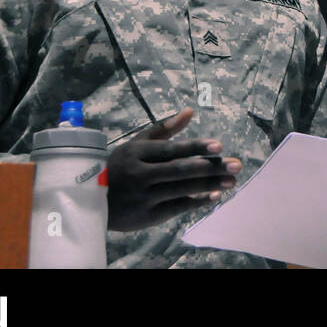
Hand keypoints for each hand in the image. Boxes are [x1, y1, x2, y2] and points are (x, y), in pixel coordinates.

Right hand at [106, 107, 241, 230]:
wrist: (91, 200)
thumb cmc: (120, 166)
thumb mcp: (136, 144)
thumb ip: (165, 129)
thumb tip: (191, 111)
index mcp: (138, 153)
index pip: (173, 149)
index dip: (196, 147)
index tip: (219, 145)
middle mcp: (141, 174)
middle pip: (181, 169)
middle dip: (211, 167)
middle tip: (236, 165)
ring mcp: (143, 196)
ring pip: (182, 189)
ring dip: (210, 185)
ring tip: (232, 181)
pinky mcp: (146, 216)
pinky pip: (176, 207)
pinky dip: (196, 201)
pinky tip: (214, 197)